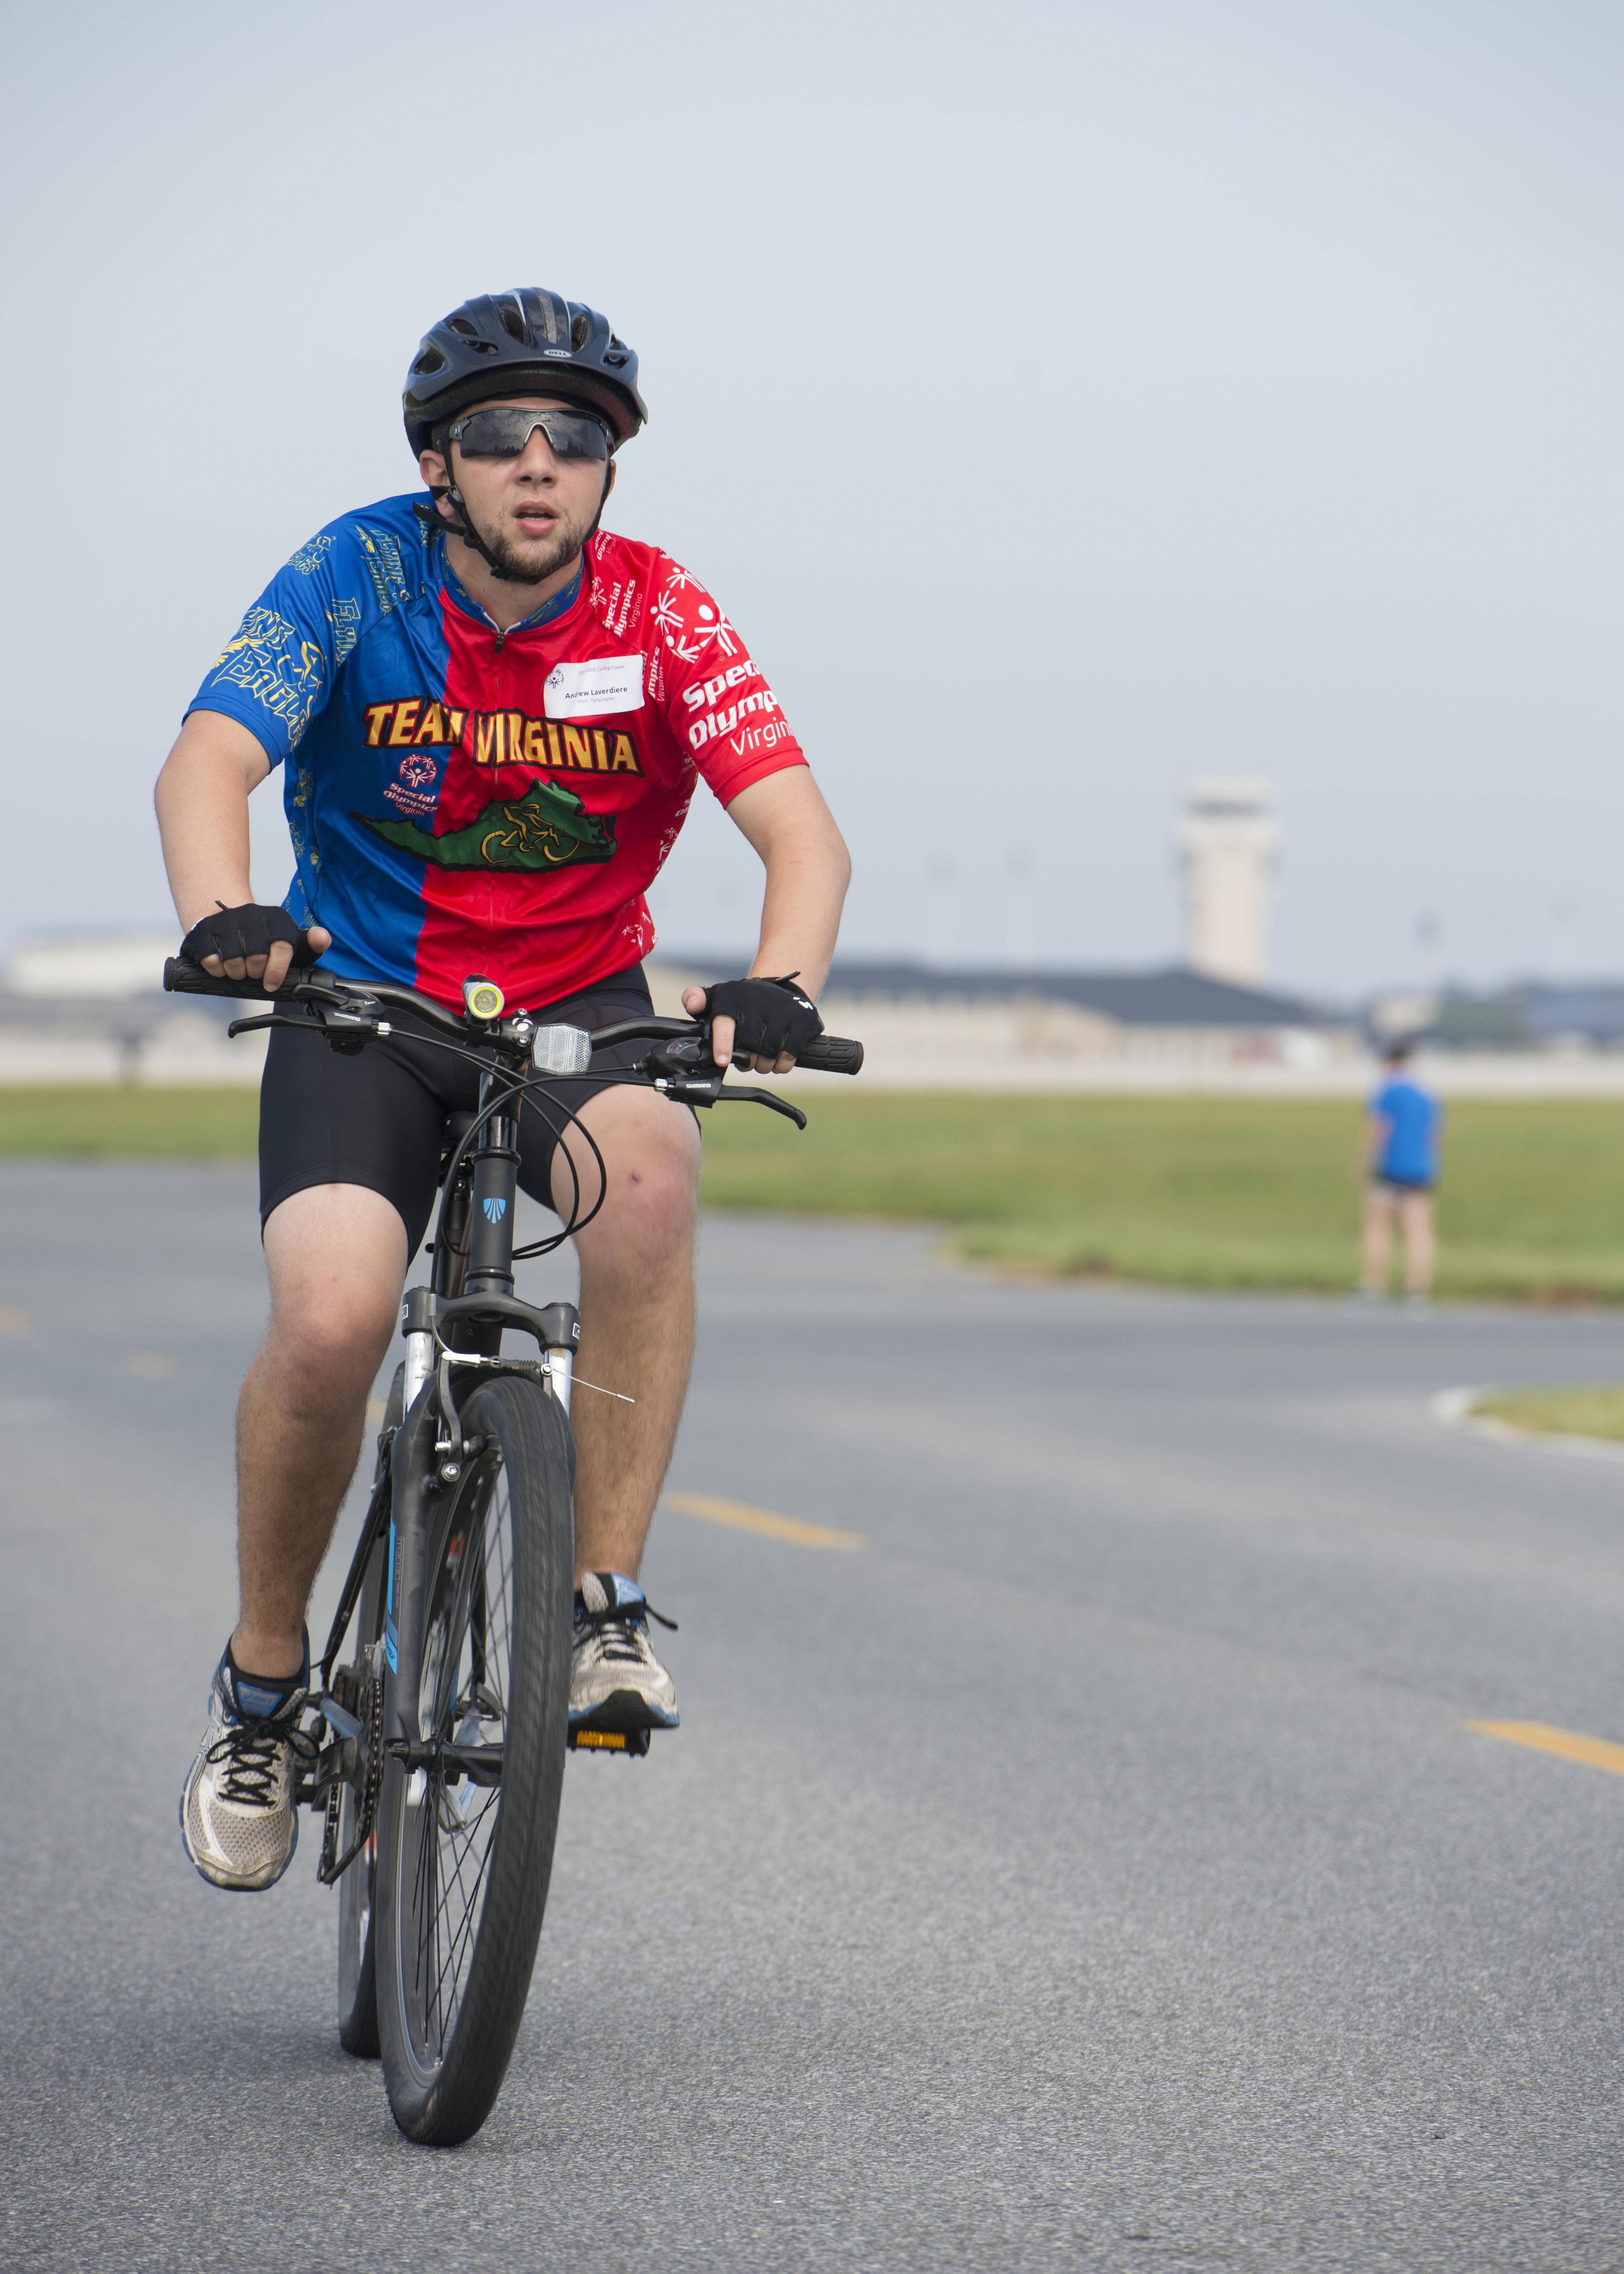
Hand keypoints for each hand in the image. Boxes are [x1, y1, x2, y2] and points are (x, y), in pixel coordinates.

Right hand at [181, 902, 330, 990]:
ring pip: (234, 962)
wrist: (224, 916)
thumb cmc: (261, 937)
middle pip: (256, 959)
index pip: (281, 947)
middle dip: (255, 973)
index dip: (276, 971)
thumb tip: (322, 938)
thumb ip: (310, 944)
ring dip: (236, 973)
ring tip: (238, 967)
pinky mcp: (205, 929)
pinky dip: (217, 970)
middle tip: (253, 971)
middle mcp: (251, 915)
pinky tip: (221, 963)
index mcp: (277, 919)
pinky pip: (211, 961)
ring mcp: (226, 920)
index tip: (271, 985)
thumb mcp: (290, 940)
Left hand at [683, 974, 822, 1073]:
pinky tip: (777, 1058)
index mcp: (733, 997)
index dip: (723, 1043)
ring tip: (761, 1058)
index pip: (726, 1023)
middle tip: (746, 1059)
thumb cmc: (745, 1001)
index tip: (722, 1060)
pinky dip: (780, 1065)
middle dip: (746, 1062)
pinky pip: (788, 1057)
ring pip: (768, 1056)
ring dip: (763, 1065)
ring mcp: (783, 1012)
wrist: (784, 988)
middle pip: (748, 1049)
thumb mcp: (718, 995)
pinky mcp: (803, 1022)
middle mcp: (759, 1002)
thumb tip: (692, 1003)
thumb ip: (696, 999)